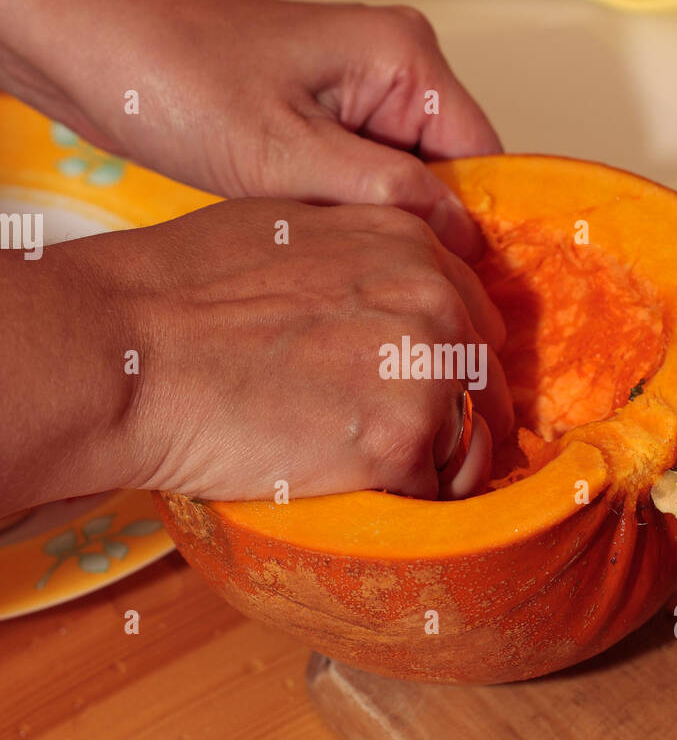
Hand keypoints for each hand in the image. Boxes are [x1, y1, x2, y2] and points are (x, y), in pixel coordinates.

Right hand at [0, 199, 512, 512]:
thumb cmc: (176, 295)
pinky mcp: (403, 441)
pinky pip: (431, 494)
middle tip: (396, 450)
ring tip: (360, 473)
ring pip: (469, 446)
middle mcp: (435, 298)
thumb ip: (360, 265)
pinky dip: (395, 504)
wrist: (128, 351)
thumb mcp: (290, 235)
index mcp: (410, 242)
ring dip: (429, 469)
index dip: (450, 369)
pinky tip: (340, 488)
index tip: (426, 399)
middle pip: (485, 386)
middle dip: (453, 423)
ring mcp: (426, 370)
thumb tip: (382, 307)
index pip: (472, 320)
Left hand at [78, 0, 499, 262]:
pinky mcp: (326, 115)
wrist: (98, 54)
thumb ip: (385, 193)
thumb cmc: (173, 76)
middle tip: (399, 290)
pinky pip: (367, 176)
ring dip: (385, 226)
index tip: (470, 291)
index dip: (481, 228)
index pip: (483, 156)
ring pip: (408, 181)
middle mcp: (392, 64)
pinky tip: (325, 242)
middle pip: (451, 171)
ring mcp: (358, 89)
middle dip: (428, 231)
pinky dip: (352, 214)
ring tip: (350, 263)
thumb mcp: (287, 154)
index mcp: (402, 55)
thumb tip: (460, 235)